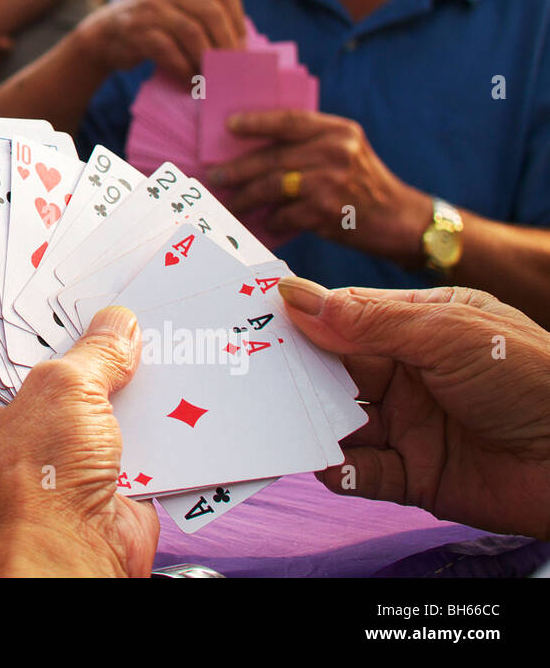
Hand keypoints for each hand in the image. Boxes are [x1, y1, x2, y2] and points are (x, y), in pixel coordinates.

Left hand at [0, 306, 158, 576]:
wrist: (74, 566)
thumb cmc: (35, 486)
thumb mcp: (63, 390)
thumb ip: (92, 352)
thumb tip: (119, 327)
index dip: (20, 322)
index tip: (50, 290)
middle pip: (44, 381)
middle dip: (78, 351)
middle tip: (105, 305)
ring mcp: (47, 471)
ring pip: (86, 412)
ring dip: (117, 386)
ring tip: (145, 336)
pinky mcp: (90, 491)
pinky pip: (121, 444)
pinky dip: (145, 424)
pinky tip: (169, 387)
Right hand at [77, 0, 245, 81]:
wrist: (104, 35)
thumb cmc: (152, 24)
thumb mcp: (178, 5)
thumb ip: (205, 13)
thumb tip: (242, 45)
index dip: (238, 23)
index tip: (241, 47)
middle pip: (212, 13)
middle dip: (226, 44)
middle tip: (231, 67)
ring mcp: (150, 5)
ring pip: (193, 33)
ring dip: (206, 59)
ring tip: (211, 76)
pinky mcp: (136, 29)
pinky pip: (170, 51)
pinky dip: (184, 68)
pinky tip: (189, 79)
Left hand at [211, 110, 432, 261]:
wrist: (400, 220)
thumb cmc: (364, 184)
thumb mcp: (347, 150)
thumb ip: (312, 143)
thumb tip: (254, 147)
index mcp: (339, 131)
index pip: (290, 120)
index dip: (257, 121)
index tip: (230, 125)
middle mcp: (336, 151)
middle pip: (273, 157)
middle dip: (239, 168)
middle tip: (216, 176)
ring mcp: (331, 181)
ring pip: (272, 186)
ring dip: (246, 196)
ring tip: (231, 202)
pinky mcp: (327, 211)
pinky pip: (284, 214)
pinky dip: (272, 219)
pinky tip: (266, 222)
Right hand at [279, 278, 549, 540]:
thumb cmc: (532, 376)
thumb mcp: (446, 331)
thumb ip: (366, 318)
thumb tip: (294, 294)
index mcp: (420, 325)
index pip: (345, 317)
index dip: (302, 318)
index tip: (252, 316)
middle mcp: (409, 374)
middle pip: (333, 370)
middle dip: (295, 372)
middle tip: (249, 372)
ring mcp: (410, 425)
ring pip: (339, 422)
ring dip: (310, 421)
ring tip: (280, 420)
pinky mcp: (415, 477)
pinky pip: (360, 472)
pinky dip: (338, 469)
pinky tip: (326, 462)